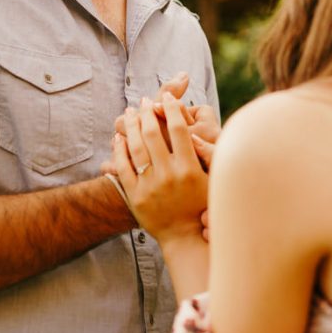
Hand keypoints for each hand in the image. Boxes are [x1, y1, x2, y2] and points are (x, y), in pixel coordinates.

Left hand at [113, 93, 207, 243]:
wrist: (183, 236)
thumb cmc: (202, 205)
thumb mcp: (213, 180)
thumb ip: (208, 154)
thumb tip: (194, 133)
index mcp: (189, 169)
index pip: (178, 129)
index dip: (172, 107)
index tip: (167, 96)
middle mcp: (168, 175)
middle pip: (152, 133)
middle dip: (147, 112)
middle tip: (145, 100)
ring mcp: (149, 186)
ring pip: (135, 147)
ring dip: (131, 125)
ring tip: (130, 112)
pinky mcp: (135, 195)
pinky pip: (122, 166)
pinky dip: (119, 149)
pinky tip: (119, 137)